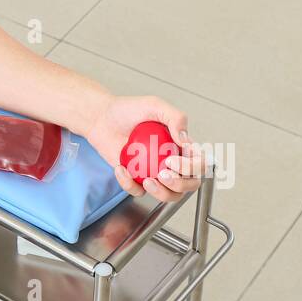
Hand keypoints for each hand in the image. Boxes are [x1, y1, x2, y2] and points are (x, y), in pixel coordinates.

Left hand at [84, 93, 206, 202]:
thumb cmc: (128, 110)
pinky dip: (130, 185)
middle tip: (162, 173)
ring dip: (161, 193)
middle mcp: (171, 161)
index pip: (199, 163)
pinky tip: (122, 169)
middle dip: (180, 184)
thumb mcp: (154, 105)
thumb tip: (186, 140)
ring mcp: (154, 172)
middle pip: (190, 184)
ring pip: (169, 195)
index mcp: (180, 145)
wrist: (101, 117)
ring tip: (147, 180)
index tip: (172, 161)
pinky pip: (139, 192)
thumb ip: (176, 118)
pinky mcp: (136, 179)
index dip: (192, 168)